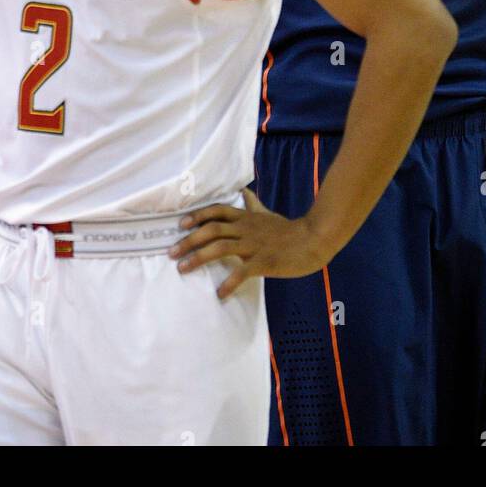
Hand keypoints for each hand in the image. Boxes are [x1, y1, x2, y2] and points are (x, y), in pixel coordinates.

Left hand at [171, 189, 330, 299]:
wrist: (314, 239)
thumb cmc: (290, 230)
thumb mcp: (268, 214)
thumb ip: (253, 205)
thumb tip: (245, 192)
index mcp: (246, 218)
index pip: (217, 211)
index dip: (197, 216)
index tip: (181, 224)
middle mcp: (246, 229)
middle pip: (212, 230)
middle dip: (189, 241)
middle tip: (171, 253)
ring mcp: (254, 245)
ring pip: (221, 248)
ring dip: (199, 258)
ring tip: (183, 268)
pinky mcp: (264, 261)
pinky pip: (242, 272)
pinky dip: (229, 283)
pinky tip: (220, 294)